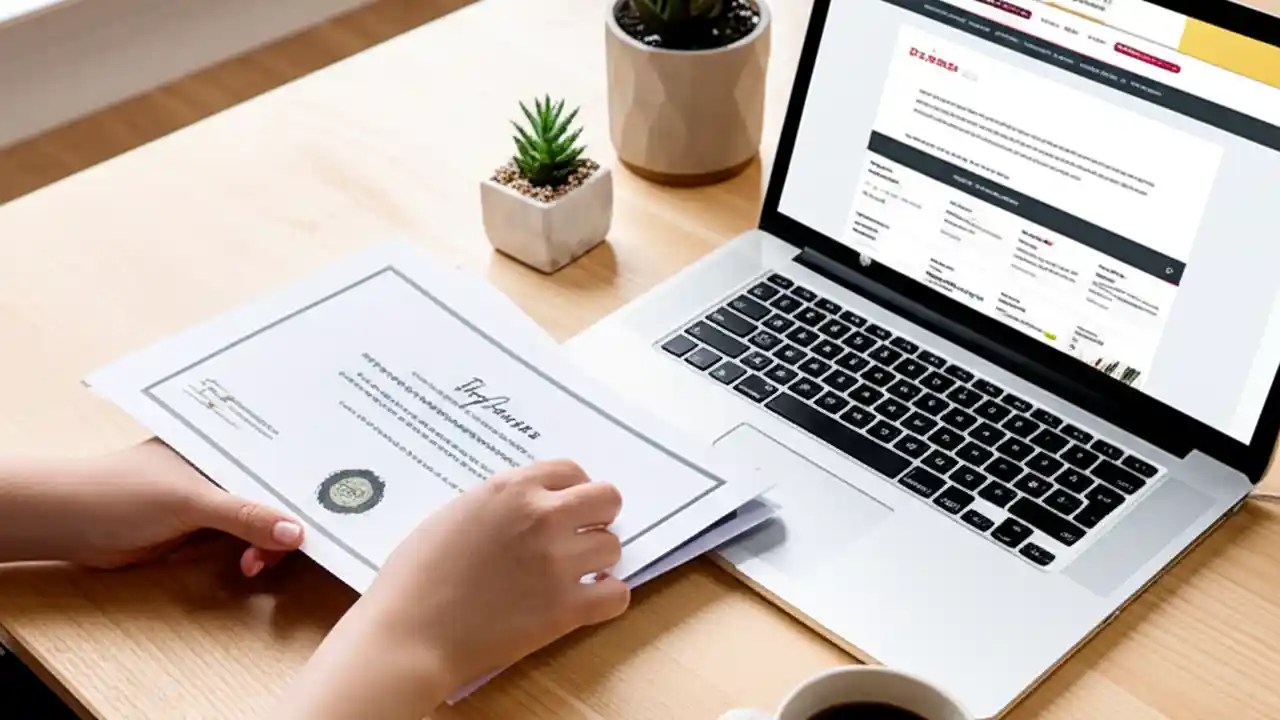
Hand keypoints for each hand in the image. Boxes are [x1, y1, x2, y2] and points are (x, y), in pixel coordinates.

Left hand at [0, 439, 303, 575]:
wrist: (68, 524)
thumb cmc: (123, 492)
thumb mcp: (192, 501)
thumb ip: (245, 516)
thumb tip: (297, 533)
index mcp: (221, 445)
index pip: (274, 461)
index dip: (302, 482)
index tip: (327, 509)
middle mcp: (219, 468)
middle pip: (271, 494)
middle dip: (282, 523)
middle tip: (285, 550)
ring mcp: (208, 500)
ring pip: (256, 522)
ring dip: (261, 545)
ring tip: (254, 565)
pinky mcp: (197, 529)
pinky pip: (235, 541)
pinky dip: (244, 554)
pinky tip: (247, 565)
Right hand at [277, 459, 629, 719]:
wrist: (409, 635)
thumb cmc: (414, 577)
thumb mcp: (453, 515)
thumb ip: (497, 505)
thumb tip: (524, 510)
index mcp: (512, 489)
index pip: (572, 470)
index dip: (571, 490)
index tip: (564, 508)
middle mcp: (543, 516)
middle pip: (607, 499)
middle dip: (597, 516)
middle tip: (578, 536)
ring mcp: (559, 562)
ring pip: (613, 547)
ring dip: (597, 560)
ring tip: (573, 575)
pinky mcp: (567, 608)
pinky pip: (617, 594)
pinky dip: (606, 598)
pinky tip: (584, 603)